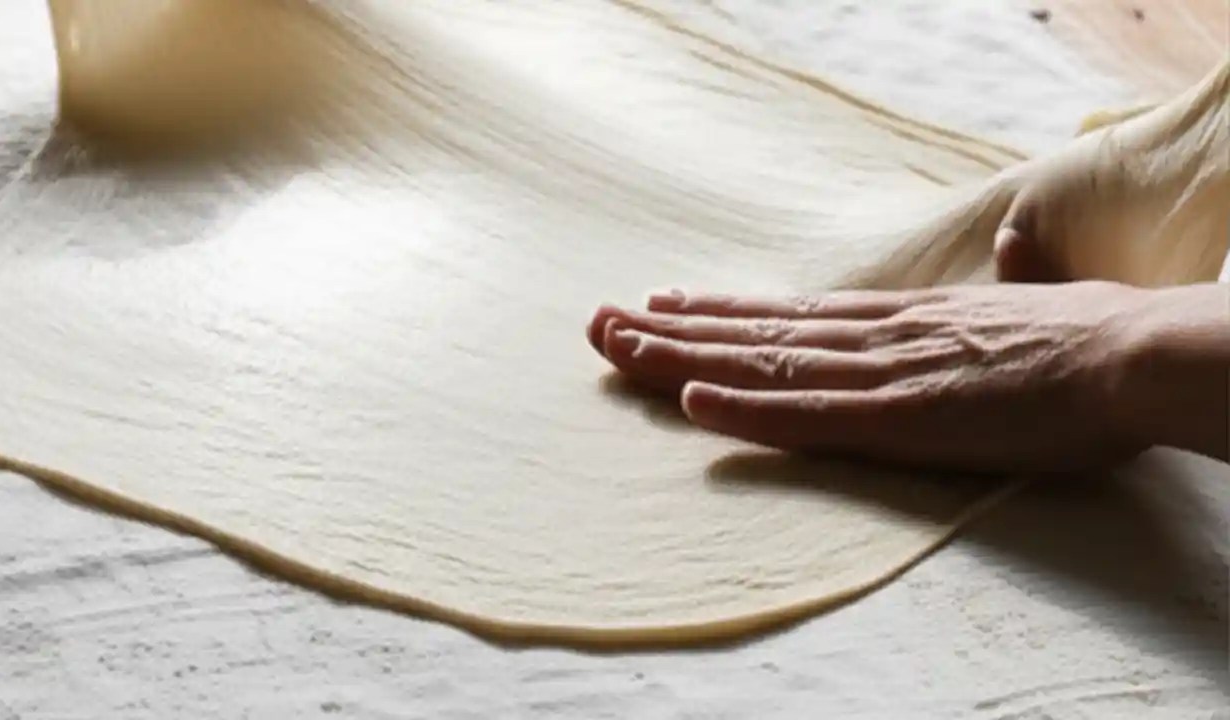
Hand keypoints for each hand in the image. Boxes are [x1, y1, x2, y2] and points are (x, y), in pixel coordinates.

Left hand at [588, 281, 1170, 473]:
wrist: (1133, 356)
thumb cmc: (1090, 337)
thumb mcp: (1036, 299)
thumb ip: (1007, 278)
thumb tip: (1011, 247)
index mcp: (899, 318)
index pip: (788, 314)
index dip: (720, 311)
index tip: (663, 304)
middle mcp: (872, 337)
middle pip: (752, 334)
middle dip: (670, 332)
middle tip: (599, 324)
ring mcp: (879, 376)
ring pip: (759, 369)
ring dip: (681, 362)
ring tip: (614, 351)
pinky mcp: (899, 420)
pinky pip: (806, 418)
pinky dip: (744, 411)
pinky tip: (688, 405)